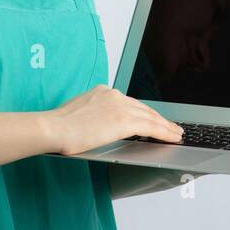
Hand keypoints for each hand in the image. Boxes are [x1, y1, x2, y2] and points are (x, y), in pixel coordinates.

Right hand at [43, 84, 183, 155]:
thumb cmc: (59, 127)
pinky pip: (152, 126)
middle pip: (143, 108)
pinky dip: (165, 132)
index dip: (144, 112)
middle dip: (159, 118)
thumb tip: (102, 126)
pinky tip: (172, 137)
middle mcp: (113, 94)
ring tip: (176, 133)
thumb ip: (94, 115)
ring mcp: (120, 106)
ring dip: (166, 126)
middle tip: (171, 127)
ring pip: (151, 116)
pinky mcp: (124, 120)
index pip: (130, 103)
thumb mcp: (79, 114)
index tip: (152, 118)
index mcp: (102, 91)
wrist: (53, 128)